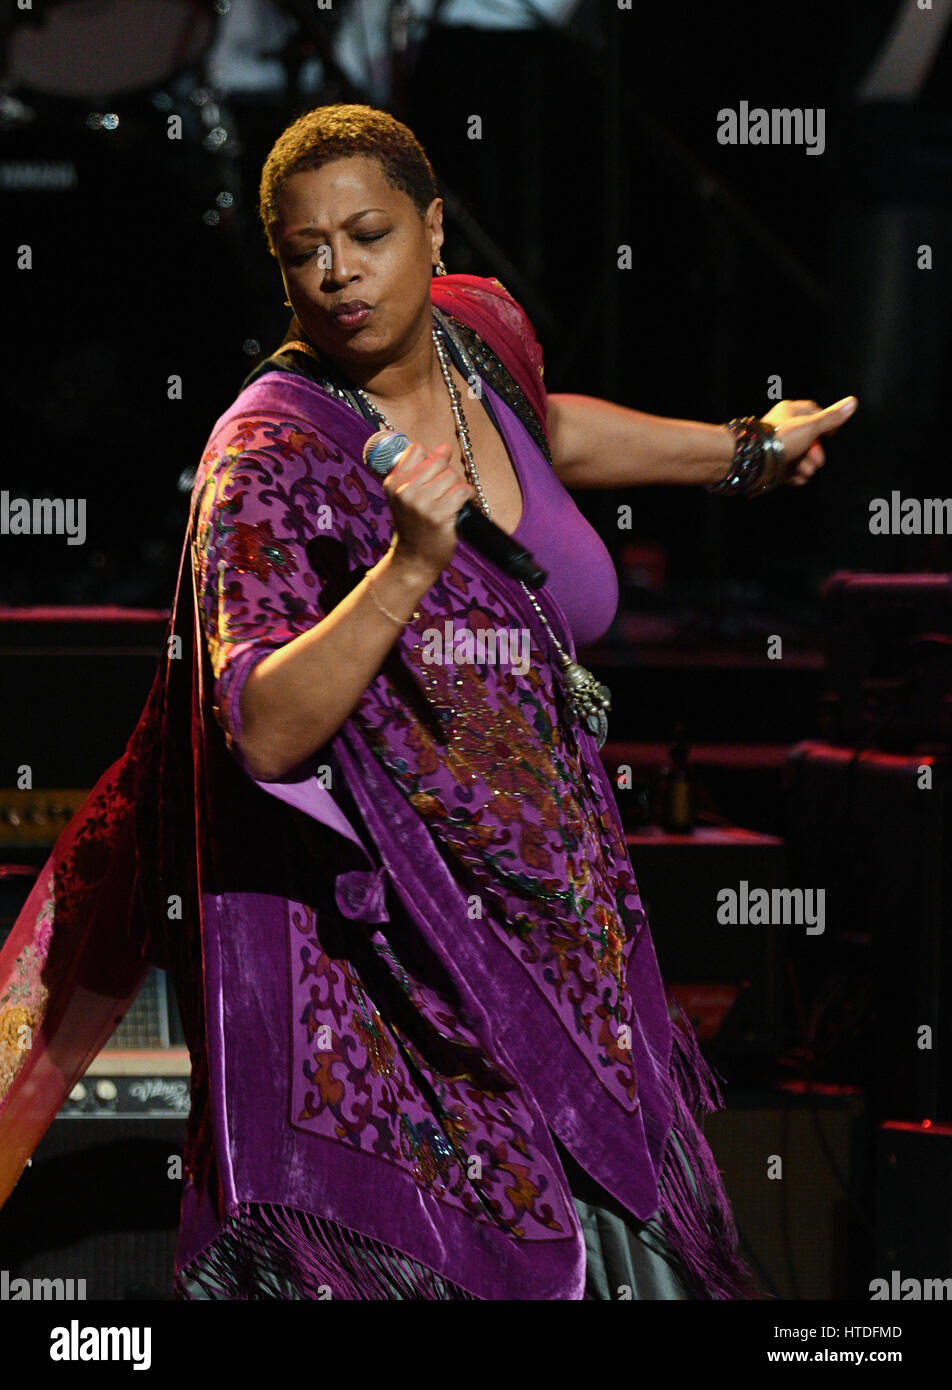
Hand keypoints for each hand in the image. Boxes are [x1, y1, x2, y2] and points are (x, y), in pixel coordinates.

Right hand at [385, 440, 475, 577]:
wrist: (414, 559)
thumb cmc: (414, 526)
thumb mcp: (403, 497)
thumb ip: (416, 471)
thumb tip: (444, 448)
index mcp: (393, 482)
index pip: (417, 449)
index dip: (431, 458)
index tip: (433, 473)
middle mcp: (404, 491)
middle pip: (439, 461)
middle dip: (447, 474)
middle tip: (443, 492)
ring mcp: (421, 503)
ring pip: (452, 476)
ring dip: (457, 487)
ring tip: (449, 502)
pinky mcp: (438, 515)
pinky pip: (463, 491)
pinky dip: (467, 497)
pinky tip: (458, 507)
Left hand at [760, 396, 858, 486]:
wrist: (754, 460)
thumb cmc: (781, 438)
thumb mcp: (811, 426)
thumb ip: (831, 417)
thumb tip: (852, 402)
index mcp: (790, 411)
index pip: (813, 411)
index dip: (825, 423)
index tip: (832, 434)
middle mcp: (783, 427)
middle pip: (809, 438)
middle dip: (815, 452)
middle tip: (818, 461)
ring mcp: (777, 446)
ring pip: (799, 455)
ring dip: (807, 466)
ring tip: (806, 471)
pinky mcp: (773, 464)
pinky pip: (789, 469)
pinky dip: (796, 475)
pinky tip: (798, 478)